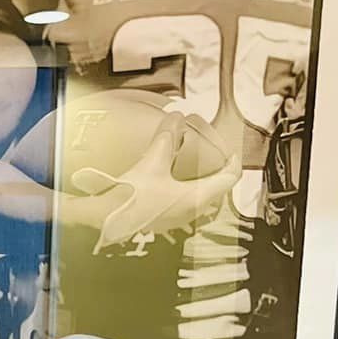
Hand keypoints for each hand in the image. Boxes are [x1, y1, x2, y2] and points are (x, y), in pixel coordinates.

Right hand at [72, 114, 241, 253]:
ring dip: (200, 180)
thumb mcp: (152, 163)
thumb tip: (176, 117)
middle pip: (217, 189)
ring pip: (201, 197)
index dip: (233, 161)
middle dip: (216, 170)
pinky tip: (171, 179)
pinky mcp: (163, 221)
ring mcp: (177, 220)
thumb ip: (167, 138)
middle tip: (211, 154)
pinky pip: (184, 203)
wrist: (103, 220)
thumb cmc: (131, 197)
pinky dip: (185, 188)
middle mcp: (192, 212)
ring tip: (191, 164)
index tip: (230, 150)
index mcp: (197, 198)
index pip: (230, 178)